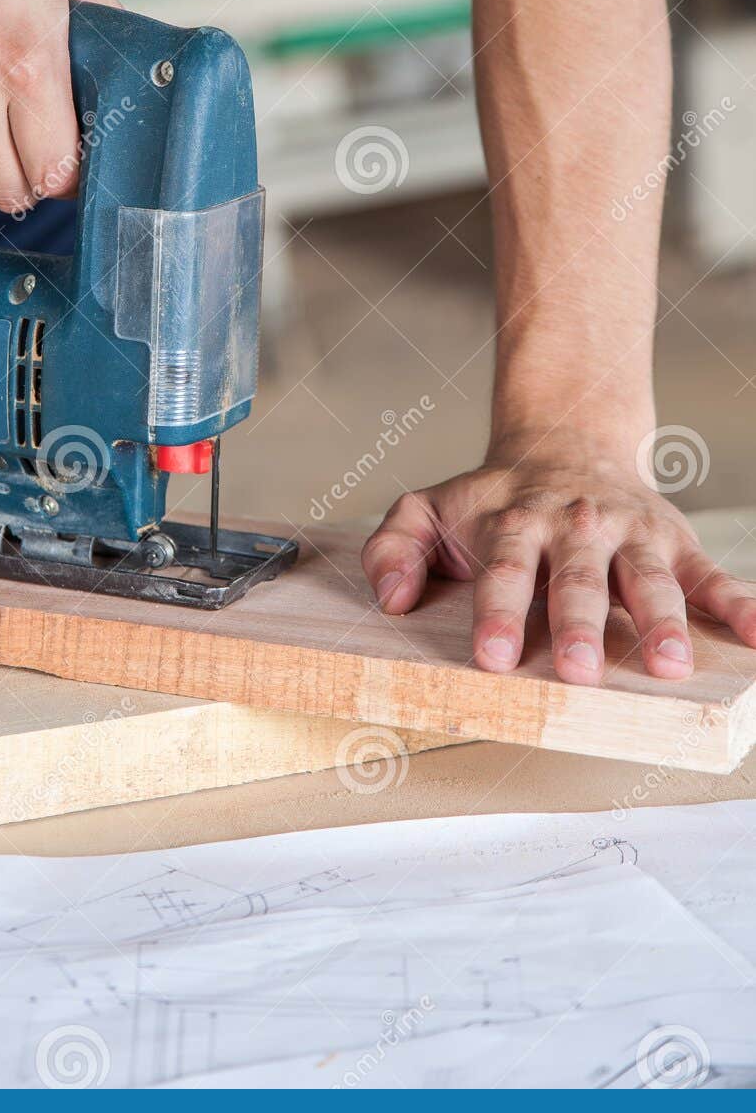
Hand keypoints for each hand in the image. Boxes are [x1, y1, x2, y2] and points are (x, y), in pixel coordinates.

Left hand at [361, 438, 755, 684]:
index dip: (498, 613)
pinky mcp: (673, 540)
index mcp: (516, 523)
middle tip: (582, 671)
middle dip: (580, 625)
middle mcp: (576, 527)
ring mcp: (629, 534)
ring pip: (649, 578)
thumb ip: (395, 548)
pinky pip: (709, 573)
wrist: (565, 441)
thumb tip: (392, 599)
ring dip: (662, 620)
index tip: (493, 657)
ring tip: (670, 665)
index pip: (503, 570)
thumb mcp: (428, 508)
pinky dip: (738, 602)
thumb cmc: (493, 499)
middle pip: (578, 579)